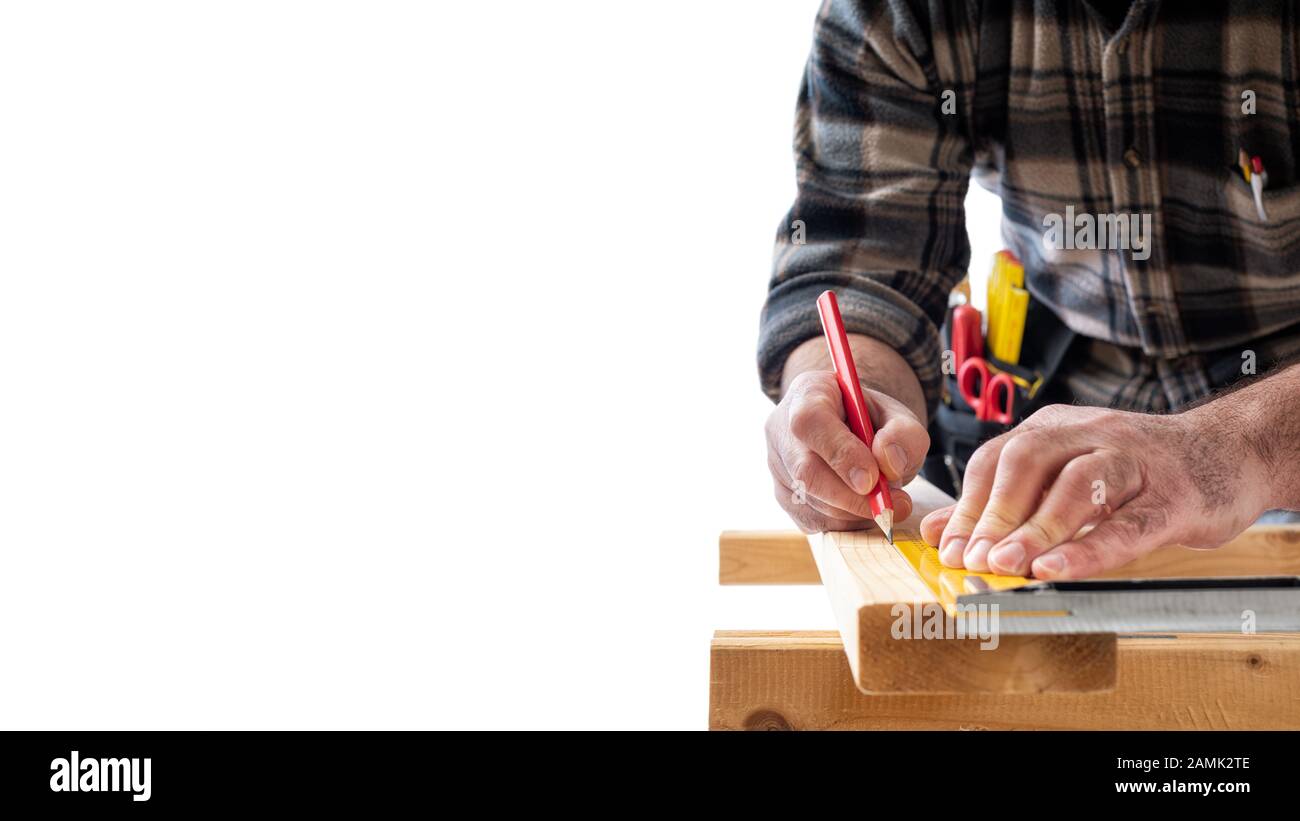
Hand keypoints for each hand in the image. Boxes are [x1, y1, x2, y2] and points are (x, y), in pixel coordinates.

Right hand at [766, 370, 928, 532]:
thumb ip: (904, 434)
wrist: (848, 428)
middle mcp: (781, 429)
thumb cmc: (870, 420)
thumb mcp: (897, 415)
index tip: (872, 479)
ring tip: (883, 497)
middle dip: (852, 498)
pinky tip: (862, 506)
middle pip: (806, 472)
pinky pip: (813, 521)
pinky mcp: (783, 497)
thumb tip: (889, 464)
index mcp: (808, 393)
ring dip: (855, 511)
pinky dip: (846, 522)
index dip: (840, 453)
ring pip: (811, 502)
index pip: (810, 422)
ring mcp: (777, 466)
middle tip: (891, 505)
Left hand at [920, 404, 1269, 578]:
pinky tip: (1057, 569)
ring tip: (1005, 565)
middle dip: (993, 513)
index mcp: (1055, 429)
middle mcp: (1091, 434)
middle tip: (970, 559)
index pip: (996, 459)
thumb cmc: (1136, 474)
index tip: (947, 549)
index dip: (967, 505)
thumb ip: (1001, 504)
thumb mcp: (1062, 479)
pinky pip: (1128, 523)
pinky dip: (1089, 547)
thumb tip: (936, 533)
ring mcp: (1135, 462)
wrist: (1229, 454)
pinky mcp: (1174, 498)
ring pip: (1078, 485)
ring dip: (1036, 527)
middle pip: (1027, 461)